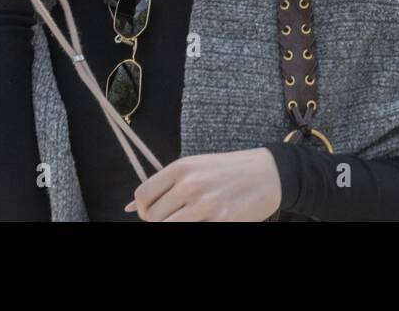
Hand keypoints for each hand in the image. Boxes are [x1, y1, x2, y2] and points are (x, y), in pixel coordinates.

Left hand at [125, 148, 281, 220]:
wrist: (268, 173)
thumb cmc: (228, 170)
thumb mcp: (195, 167)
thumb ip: (164, 185)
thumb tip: (129, 207)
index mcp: (181, 168)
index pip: (142, 196)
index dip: (143, 210)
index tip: (153, 213)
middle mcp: (190, 185)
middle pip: (153, 218)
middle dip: (159, 222)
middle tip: (175, 217)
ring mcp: (206, 205)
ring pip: (168, 227)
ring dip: (174, 226)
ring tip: (188, 219)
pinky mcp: (223, 221)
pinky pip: (193, 231)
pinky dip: (194, 227)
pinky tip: (205, 220)